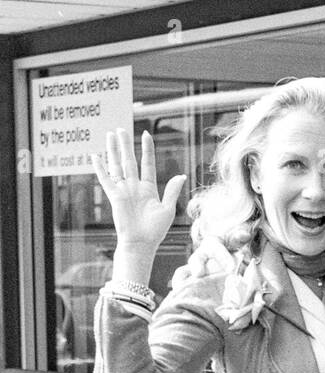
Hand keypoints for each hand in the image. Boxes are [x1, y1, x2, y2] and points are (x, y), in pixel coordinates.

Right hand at [92, 129, 186, 258]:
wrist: (141, 243)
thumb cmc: (156, 231)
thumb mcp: (168, 209)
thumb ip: (172, 191)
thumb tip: (181, 175)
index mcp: (149, 188)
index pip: (147, 164)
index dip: (146, 149)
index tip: (146, 134)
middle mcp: (135, 187)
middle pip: (129, 160)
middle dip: (125, 145)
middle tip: (121, 129)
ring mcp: (124, 190)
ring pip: (117, 165)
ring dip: (113, 150)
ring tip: (110, 134)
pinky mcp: (114, 196)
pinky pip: (105, 179)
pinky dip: (100, 168)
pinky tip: (95, 155)